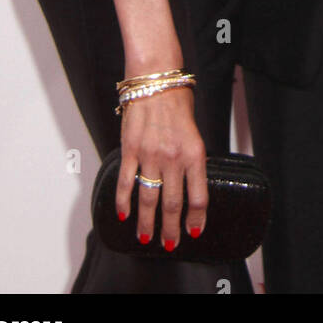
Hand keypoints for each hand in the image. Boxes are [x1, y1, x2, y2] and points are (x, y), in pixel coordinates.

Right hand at [115, 86, 207, 249]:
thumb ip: (190, 157)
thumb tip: (186, 183)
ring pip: (149, 197)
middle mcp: (173, 157)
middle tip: (169, 243)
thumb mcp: (194, 130)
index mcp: (195, 152)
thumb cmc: (177, 100)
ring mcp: (150, 154)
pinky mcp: (130, 149)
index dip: (196, 218)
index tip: (194, 231)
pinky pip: (126, 181)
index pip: (198, 196)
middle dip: (171, 228)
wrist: (156, 78)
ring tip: (146, 236)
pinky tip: (124, 213)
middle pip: (173, 203)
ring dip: (147, 221)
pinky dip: (124, 200)